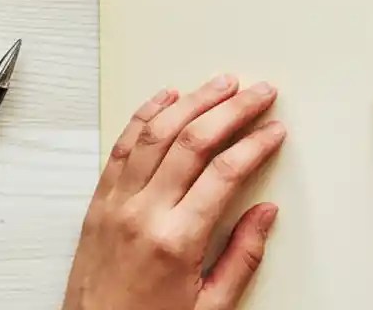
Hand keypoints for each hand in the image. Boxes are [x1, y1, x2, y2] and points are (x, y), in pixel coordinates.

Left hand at [63, 76, 285, 309]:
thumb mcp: (209, 309)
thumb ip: (242, 257)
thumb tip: (266, 214)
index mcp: (175, 241)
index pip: (224, 172)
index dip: (255, 144)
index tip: (274, 130)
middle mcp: (142, 214)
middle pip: (193, 141)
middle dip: (232, 109)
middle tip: (259, 92)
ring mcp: (116, 204)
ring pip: (156, 133)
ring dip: (192, 101)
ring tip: (220, 85)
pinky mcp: (98, 204)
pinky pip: (122, 147)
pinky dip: (144, 115)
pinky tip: (165, 99)